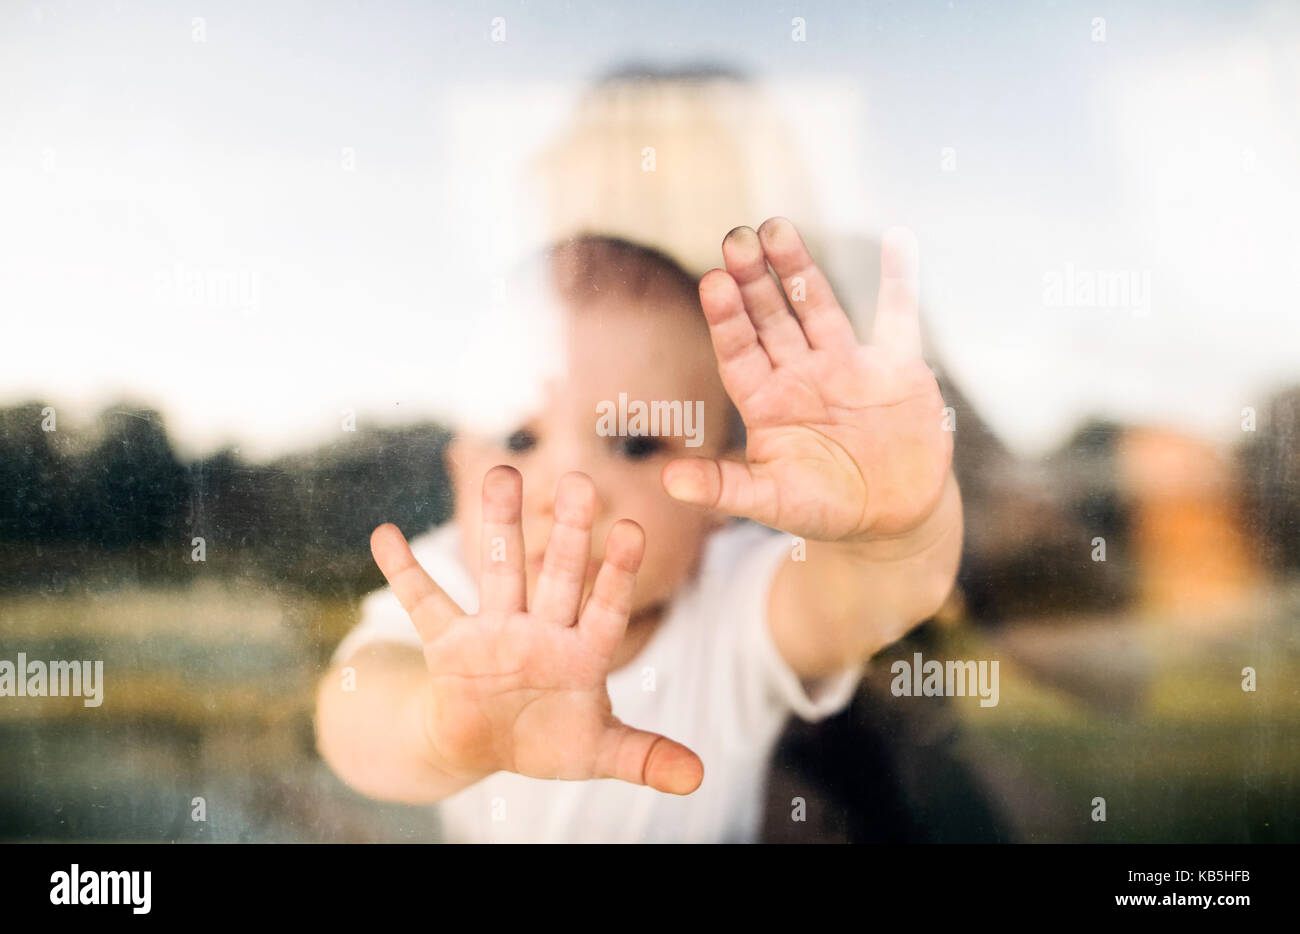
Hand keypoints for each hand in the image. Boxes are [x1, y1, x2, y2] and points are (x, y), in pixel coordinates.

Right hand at [369, 467, 703, 794]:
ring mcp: (494, 630)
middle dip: (567, 532)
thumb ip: (644, 756)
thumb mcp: (598, 751)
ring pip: (498, 570)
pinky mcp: (450, 643)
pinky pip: (425, 603)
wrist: (485, 743)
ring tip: (501, 473)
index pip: (605, 607)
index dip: (617, 573)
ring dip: (498, 524)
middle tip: (581, 480)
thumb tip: (699, 778)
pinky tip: (384, 534)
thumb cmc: (550, 740)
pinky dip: (404, 571)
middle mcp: (541, 629)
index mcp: (582, 652)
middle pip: (556, 575)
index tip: (633, 529)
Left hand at [662, 217, 951, 541]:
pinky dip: (900, 279)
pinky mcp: (896, 368)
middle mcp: (802, 374)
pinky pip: (900, 316)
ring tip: (777, 227)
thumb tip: (668, 482)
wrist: (893, 517)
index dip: (727, 318)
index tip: (712, 281)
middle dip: (754, 280)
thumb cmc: (825, 509)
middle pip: (771, 317)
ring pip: (817, 306)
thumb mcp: (773, 502)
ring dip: (799, 267)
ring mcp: (848, 366)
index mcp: (768, 402)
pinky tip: (898, 239)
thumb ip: (725, 488)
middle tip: (735, 239)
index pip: (739, 351)